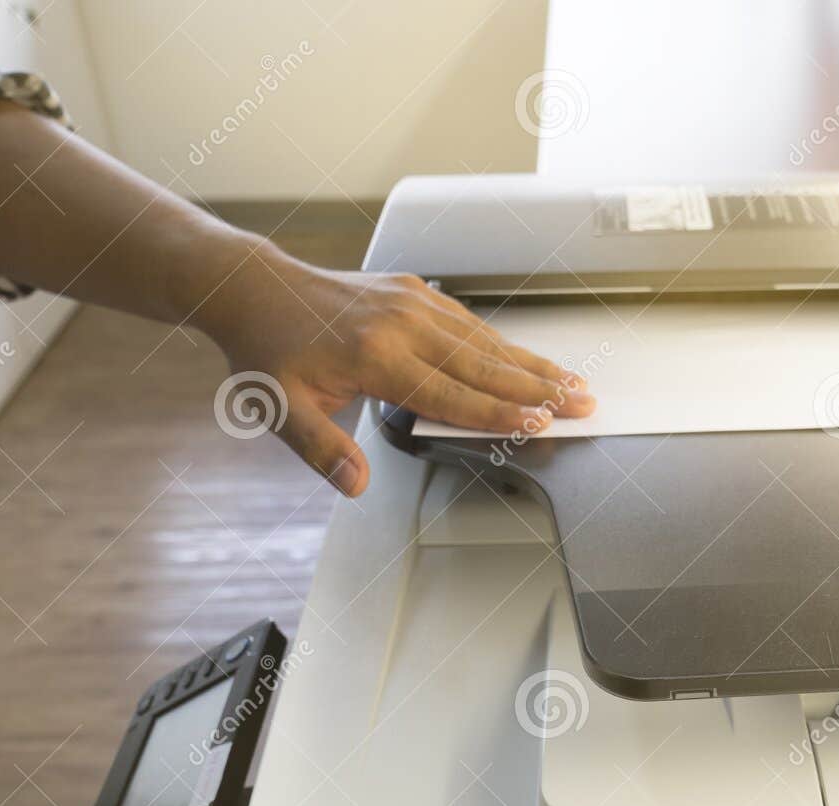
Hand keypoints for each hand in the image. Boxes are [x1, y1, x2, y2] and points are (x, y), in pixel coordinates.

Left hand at [199, 244, 593, 495]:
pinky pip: (471, 324)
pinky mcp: (415, 293)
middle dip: (540, 387)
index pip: (451, 394)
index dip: (499, 413)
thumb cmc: (269, 350)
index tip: (540, 423)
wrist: (254, 288)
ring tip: (574, 383)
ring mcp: (411, 304)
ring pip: (487, 341)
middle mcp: (401, 324)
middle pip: (485, 364)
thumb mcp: (279, 409)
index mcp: (375, 356)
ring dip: (534, 364)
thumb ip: (321, 449)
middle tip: (584, 404)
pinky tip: (531, 360)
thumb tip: (355, 484)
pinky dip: (506, 344)